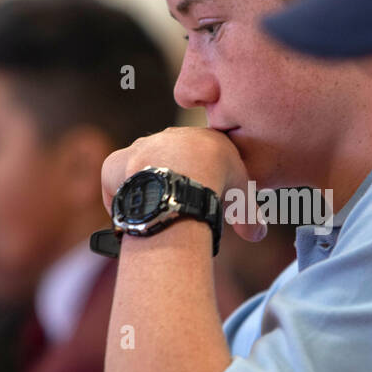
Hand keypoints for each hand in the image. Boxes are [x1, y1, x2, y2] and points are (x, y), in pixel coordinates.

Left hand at [100, 126, 264, 241]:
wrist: (184, 169)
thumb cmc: (219, 180)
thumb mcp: (243, 199)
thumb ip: (250, 216)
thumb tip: (257, 235)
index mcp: (203, 138)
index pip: (204, 156)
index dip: (207, 178)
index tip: (208, 198)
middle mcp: (169, 137)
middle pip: (171, 160)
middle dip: (176, 182)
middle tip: (181, 208)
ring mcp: (140, 148)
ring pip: (142, 167)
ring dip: (148, 188)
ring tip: (156, 214)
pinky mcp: (116, 162)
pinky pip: (115, 180)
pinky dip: (121, 196)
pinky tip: (134, 213)